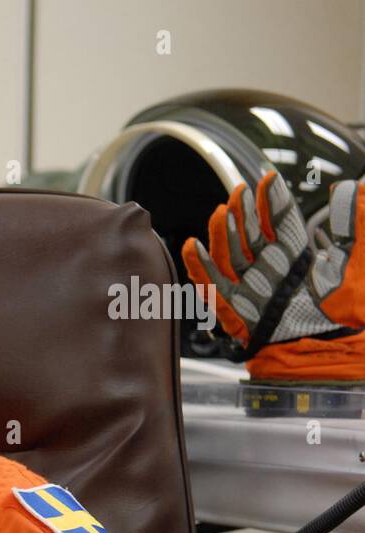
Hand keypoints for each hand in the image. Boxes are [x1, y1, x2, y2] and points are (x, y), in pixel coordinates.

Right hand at [183, 172, 364, 378]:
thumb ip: (355, 222)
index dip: (271, 201)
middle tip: (239, 191)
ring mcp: (249, 288)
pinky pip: (211, 285)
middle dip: (242, 212)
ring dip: (220, 233)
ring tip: (220, 212)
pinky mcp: (234, 308)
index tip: (267, 178)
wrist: (328, 346)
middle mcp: (269, 269)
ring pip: (227, 254)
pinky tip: (193, 245)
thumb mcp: (357, 258)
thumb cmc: (345, 310)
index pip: (277, 222)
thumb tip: (351, 187)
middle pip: (248, 234)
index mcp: (295, 257)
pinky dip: (200, 266)